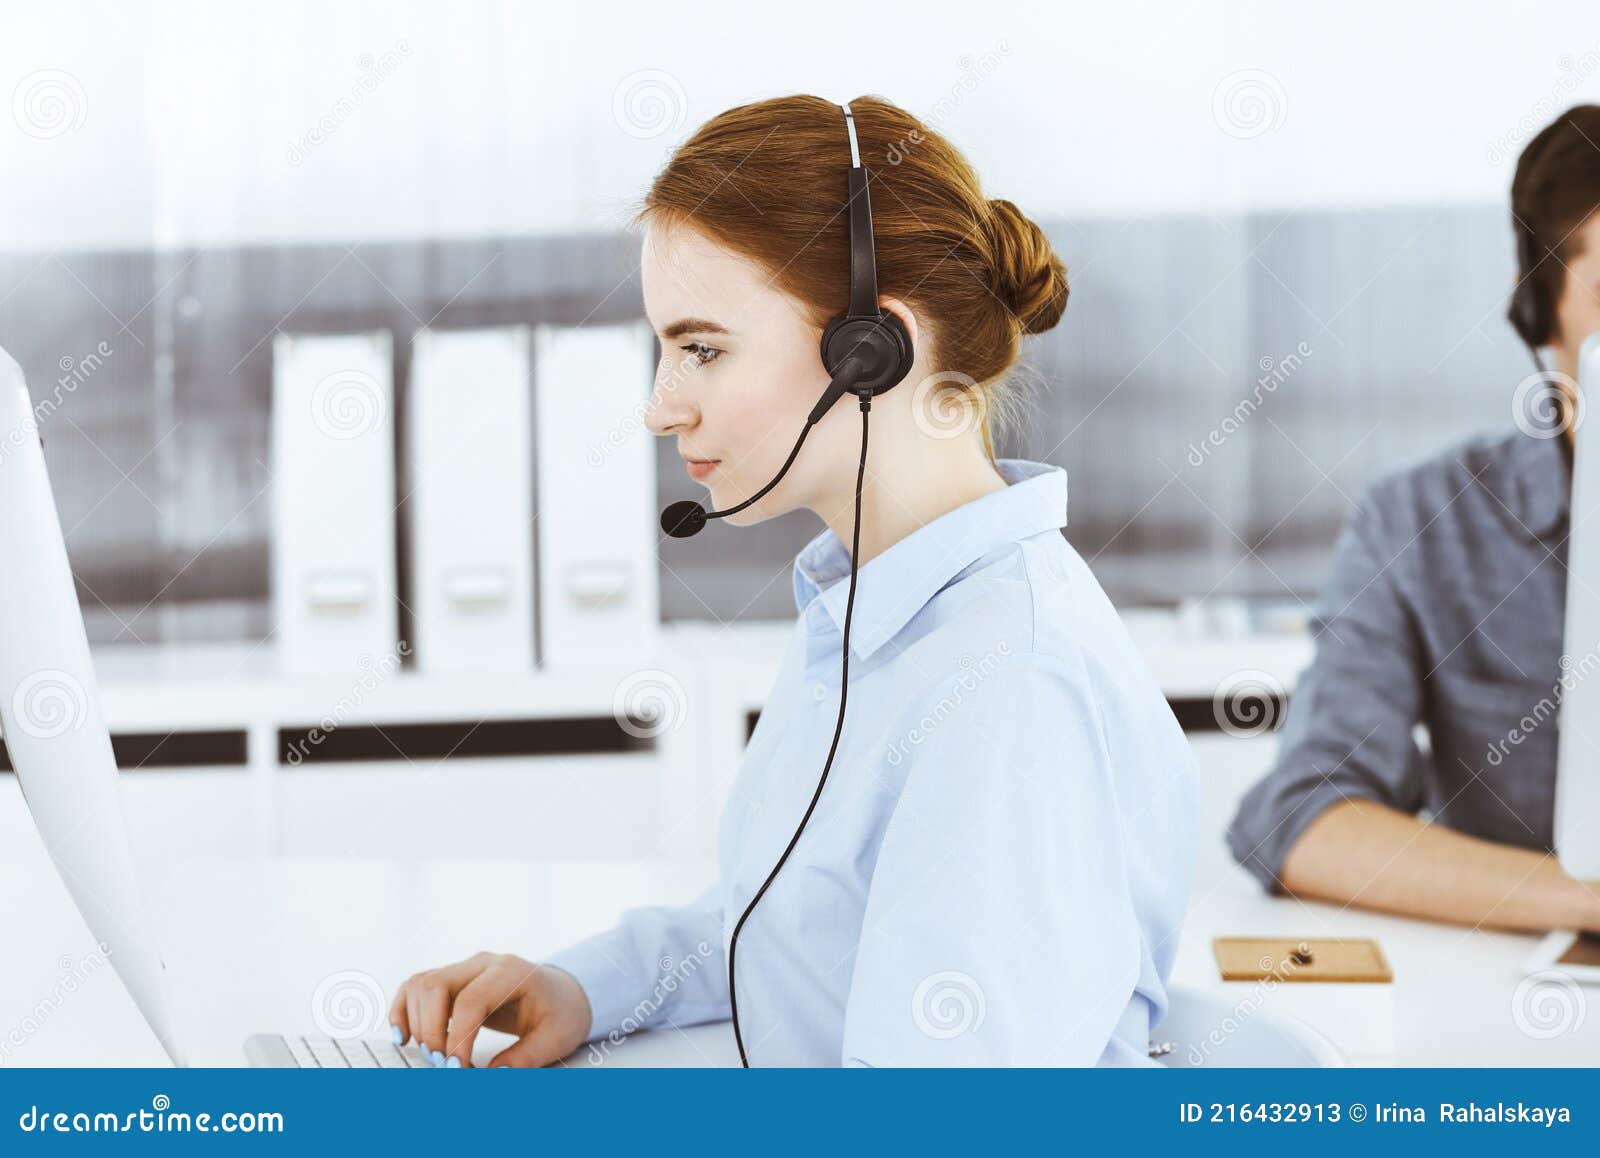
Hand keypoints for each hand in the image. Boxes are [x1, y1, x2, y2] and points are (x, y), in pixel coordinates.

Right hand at [388, 952, 592, 1066]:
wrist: (563, 994)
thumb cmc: (561, 1013)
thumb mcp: (556, 1038)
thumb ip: (526, 1058)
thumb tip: (492, 1076)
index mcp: (511, 972)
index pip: (471, 1000)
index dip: (457, 1038)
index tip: (455, 1070)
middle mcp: (484, 963)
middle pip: (437, 985)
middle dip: (430, 1030)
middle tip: (441, 1064)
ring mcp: (465, 968)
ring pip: (421, 983)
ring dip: (416, 1022)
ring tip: (431, 1055)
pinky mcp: (453, 979)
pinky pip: (416, 987)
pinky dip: (403, 1009)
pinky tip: (404, 1037)